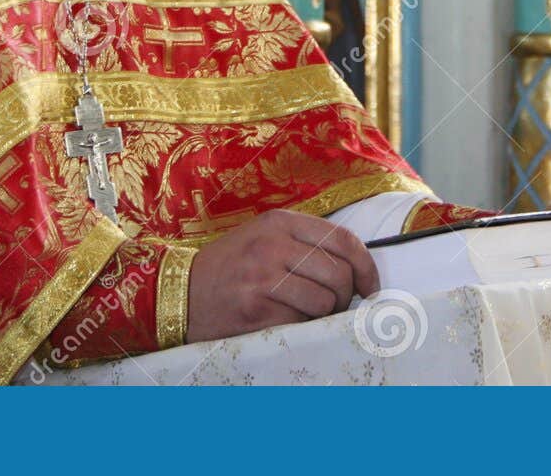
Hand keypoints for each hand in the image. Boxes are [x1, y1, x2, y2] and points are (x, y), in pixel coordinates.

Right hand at [186, 210, 379, 342]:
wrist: (180, 292)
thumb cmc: (229, 267)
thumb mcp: (263, 238)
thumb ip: (303, 243)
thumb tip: (353, 268)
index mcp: (279, 222)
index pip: (343, 239)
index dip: (366, 266)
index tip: (370, 286)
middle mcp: (273, 245)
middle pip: (339, 273)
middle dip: (345, 296)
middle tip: (334, 306)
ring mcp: (263, 277)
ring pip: (324, 301)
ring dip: (324, 315)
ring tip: (308, 314)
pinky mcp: (256, 309)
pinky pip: (300, 322)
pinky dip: (301, 327)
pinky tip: (285, 321)